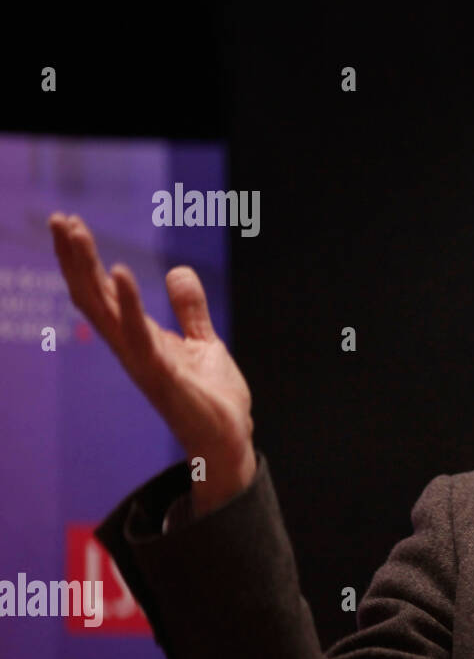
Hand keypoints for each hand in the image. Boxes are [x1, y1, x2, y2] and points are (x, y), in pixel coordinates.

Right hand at [49, 212, 255, 514]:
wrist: (229, 440)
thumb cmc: (212, 398)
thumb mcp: (203, 343)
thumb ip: (190, 310)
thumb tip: (178, 272)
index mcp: (139, 337)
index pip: (102, 291)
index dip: (84, 259)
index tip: (70, 223)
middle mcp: (131, 347)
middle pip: (91, 295)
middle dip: (74, 257)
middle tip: (59, 218)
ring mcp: (141, 361)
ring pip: (103, 309)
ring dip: (87, 269)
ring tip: (74, 232)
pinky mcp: (161, 374)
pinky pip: (139, 334)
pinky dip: (128, 303)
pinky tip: (121, 272)